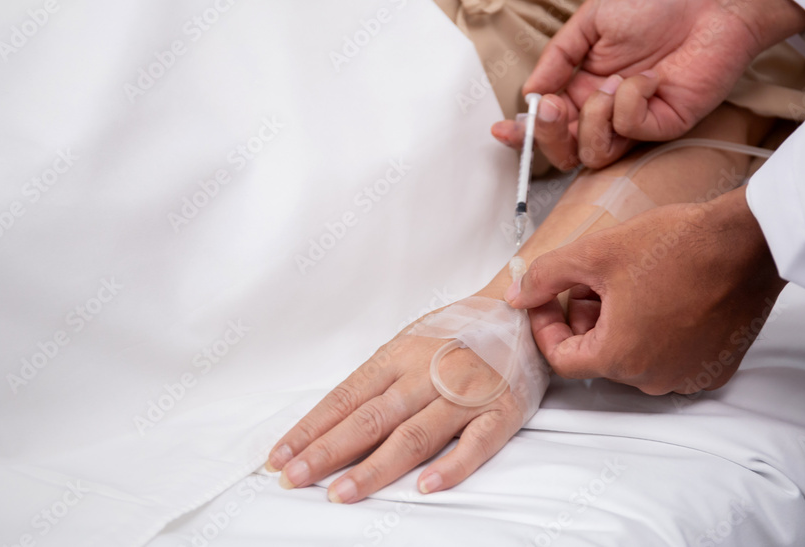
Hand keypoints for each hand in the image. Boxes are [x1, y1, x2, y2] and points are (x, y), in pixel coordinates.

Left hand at [266, 297, 526, 502]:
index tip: (281, 456)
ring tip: (342, 493)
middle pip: (370, 418)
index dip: (311, 428)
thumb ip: (379, 378)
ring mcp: (464, 394)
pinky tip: (425, 486)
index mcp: (400, 355)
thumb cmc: (461, 331)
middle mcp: (428, 373)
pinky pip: (476, 443)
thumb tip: (332, 416)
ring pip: (414, 434)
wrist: (523, 312)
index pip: (345, 397)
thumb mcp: (411, 341)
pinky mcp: (501, 412)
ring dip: (375, 467)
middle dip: (327, 451)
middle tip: (294, 478)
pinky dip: (452, 466)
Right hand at [491, 0, 804, 170]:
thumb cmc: (655, 5)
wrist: (711, 4)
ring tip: (613, 83)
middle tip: (555, 106)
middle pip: (563, 150)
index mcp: (581, 88)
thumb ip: (558, 56)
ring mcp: (632, 124)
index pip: (546, 123)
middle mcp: (603, 112)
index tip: (504, 129)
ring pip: (592, 153)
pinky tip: (651, 77)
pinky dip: (632, 102)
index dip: (522, 133)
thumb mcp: (592, 20)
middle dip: (549, 134)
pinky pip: (629, 131)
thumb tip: (530, 91)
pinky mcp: (662, 127)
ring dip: (594, 118)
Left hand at [505, 186, 786, 394]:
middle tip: (590, 277)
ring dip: (618, 322)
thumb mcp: (595, 253)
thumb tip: (517, 295)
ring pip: (633, 354)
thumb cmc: (676, 245)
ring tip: (628, 278)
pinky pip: (670, 354)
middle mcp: (655, 378)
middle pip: (598, 355)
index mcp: (620, 359)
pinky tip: (662, 291)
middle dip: (584, 316)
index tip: (545, 295)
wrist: (749, 240)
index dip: (545, 323)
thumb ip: (545, 277)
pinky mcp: (717, 365)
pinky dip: (655, 329)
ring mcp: (690, 375)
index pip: (561, 358)